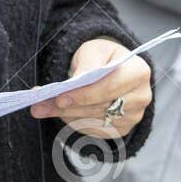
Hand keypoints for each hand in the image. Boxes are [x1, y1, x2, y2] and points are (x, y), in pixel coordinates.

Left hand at [29, 38, 152, 138]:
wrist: (112, 68)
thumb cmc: (103, 57)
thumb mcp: (94, 50)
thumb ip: (87, 63)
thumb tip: (75, 82)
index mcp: (138, 72)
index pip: (108, 88)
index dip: (83, 95)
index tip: (59, 98)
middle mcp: (140, 97)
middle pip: (99, 108)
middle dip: (67, 108)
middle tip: (39, 107)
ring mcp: (133, 116)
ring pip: (94, 122)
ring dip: (66, 117)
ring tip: (42, 109)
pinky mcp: (122, 129)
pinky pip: (94, 131)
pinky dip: (74, 124)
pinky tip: (60, 114)